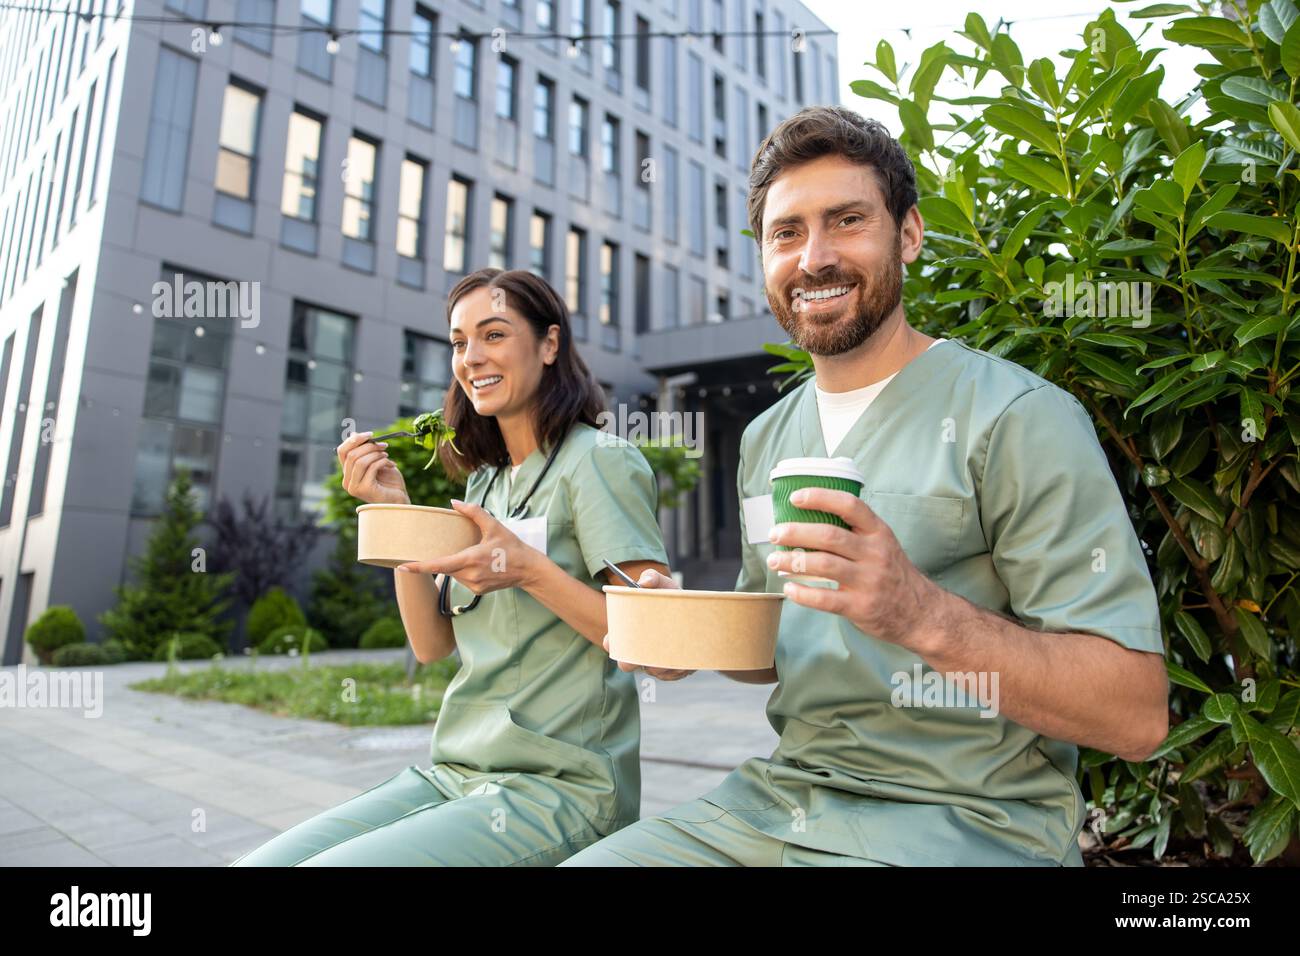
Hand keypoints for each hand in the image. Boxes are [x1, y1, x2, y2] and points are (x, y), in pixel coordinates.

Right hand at [337, 431, 409, 504]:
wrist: (399, 500)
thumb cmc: (389, 482)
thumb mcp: (375, 462)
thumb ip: (365, 451)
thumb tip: (353, 433)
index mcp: (347, 474)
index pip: (342, 452)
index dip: (354, 440)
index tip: (370, 434)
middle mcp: (347, 482)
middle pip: (352, 455)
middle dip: (369, 446)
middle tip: (384, 445)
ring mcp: (354, 487)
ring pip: (360, 461)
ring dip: (376, 454)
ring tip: (387, 454)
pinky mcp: (364, 489)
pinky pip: (371, 468)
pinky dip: (382, 462)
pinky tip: (391, 464)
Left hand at [395, 499, 540, 593]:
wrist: (529, 570)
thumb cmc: (512, 546)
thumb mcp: (494, 526)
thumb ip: (474, 512)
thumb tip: (454, 502)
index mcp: (470, 560)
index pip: (438, 565)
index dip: (418, 567)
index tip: (402, 567)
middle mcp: (470, 576)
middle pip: (445, 567)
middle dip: (442, 558)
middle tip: (449, 548)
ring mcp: (474, 586)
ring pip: (454, 574)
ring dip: (455, 564)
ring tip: (475, 554)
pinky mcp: (478, 591)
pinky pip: (463, 580)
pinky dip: (464, 571)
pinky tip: (480, 565)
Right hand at [603, 568, 693, 680]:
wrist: (702, 616)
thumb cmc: (675, 599)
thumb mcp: (665, 586)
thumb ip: (653, 578)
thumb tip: (644, 582)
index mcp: (632, 630)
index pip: (614, 641)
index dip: (612, 643)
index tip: (612, 641)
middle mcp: (640, 649)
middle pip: (628, 662)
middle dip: (632, 661)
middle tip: (640, 655)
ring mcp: (656, 663)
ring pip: (654, 670)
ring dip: (662, 664)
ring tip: (676, 652)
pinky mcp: (673, 672)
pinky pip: (673, 675)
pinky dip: (679, 668)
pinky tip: (686, 658)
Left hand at [763, 487, 946, 653]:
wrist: (920, 613)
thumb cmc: (892, 573)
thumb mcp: (882, 544)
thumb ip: (854, 532)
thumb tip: (808, 519)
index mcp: (878, 532)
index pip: (850, 505)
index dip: (820, 498)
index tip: (795, 498)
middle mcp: (875, 553)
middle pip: (829, 535)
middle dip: (796, 532)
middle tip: (774, 534)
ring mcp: (868, 580)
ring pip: (823, 565)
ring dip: (792, 561)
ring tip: (774, 560)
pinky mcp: (860, 606)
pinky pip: (825, 598)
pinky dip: (803, 593)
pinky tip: (789, 588)